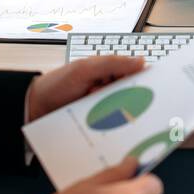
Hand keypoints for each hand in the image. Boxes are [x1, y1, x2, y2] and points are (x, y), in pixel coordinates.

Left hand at [27, 55, 145, 121]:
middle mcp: (107, 89)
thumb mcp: (84, 69)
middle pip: (131, 95)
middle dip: (137, 101)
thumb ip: (111, 64)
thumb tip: (141, 62)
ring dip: (124, 115)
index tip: (160, 88)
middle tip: (142, 108)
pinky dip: (115, 127)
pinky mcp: (96, 123)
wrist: (33, 109)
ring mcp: (101, 106)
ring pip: (123, 112)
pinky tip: (117, 131)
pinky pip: (111, 125)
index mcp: (106, 72)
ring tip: (124, 118)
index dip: (147, 80)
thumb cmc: (56, 84)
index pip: (133, 74)